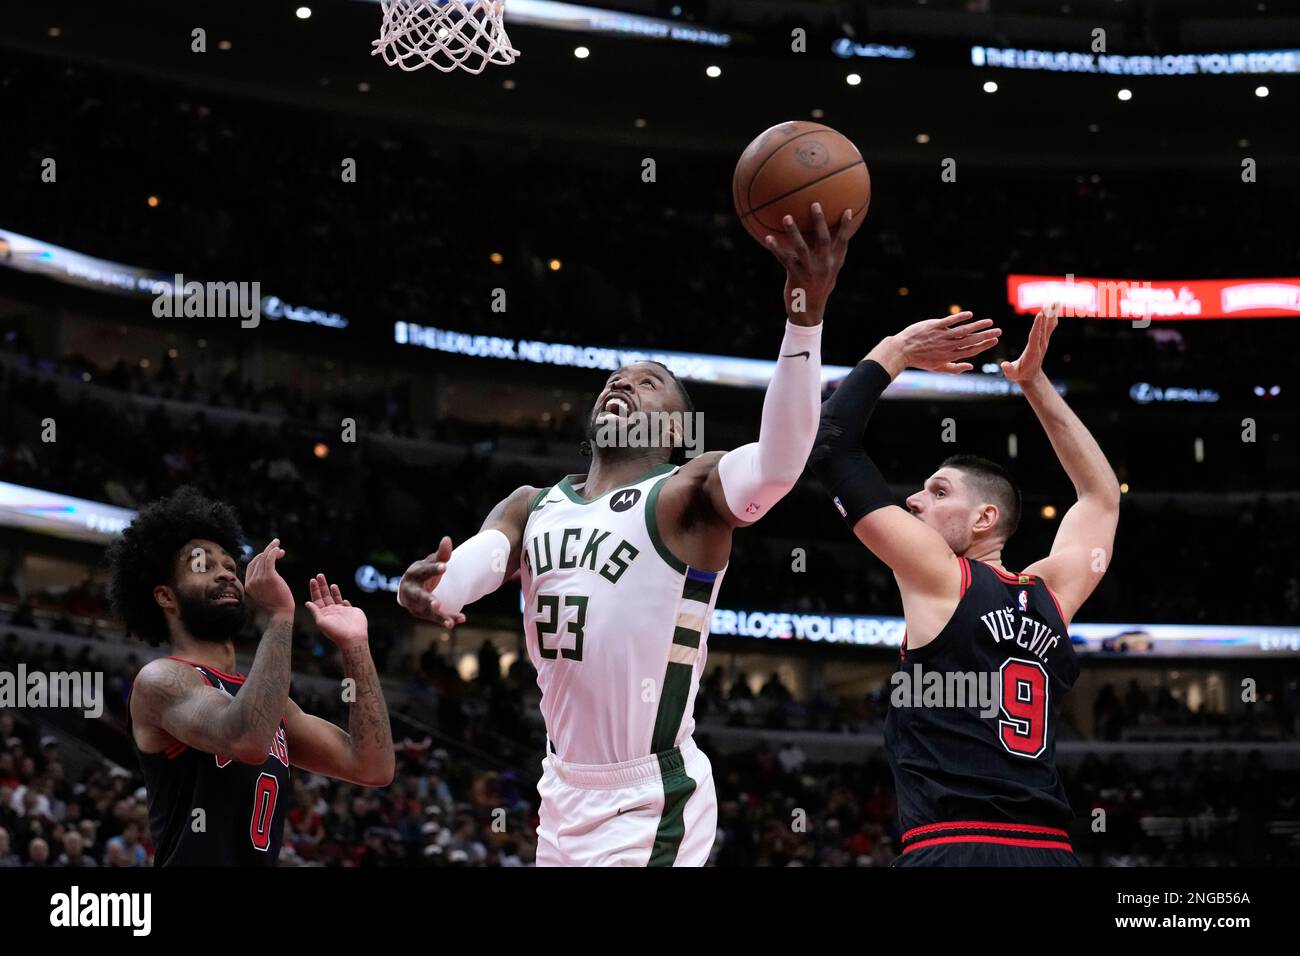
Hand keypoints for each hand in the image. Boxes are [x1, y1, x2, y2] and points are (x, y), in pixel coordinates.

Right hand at [244, 538, 295, 618]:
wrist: (280, 614)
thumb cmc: (276, 605)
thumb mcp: (264, 594)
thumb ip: (262, 583)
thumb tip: (268, 572)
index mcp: (247, 586)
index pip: (251, 566)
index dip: (261, 558)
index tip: (272, 555)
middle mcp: (251, 582)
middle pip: (256, 560)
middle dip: (266, 552)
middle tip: (278, 548)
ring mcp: (259, 580)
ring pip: (263, 559)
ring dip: (271, 549)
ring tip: (277, 542)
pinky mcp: (269, 578)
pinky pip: (269, 560)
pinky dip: (272, 552)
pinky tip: (277, 548)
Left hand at [304, 574, 367, 647]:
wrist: (352, 637)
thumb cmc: (336, 631)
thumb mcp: (321, 621)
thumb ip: (315, 611)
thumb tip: (307, 603)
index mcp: (323, 613)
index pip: (317, 599)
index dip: (314, 589)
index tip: (312, 580)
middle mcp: (331, 611)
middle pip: (325, 596)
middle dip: (322, 586)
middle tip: (320, 575)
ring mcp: (341, 611)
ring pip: (336, 598)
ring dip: (333, 591)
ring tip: (331, 584)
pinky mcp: (352, 611)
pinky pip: (346, 604)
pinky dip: (344, 601)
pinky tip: (343, 599)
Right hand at [397, 536, 465, 629]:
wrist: (408, 588)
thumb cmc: (422, 572)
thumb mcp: (430, 562)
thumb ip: (441, 554)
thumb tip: (447, 539)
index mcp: (414, 574)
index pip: (423, 571)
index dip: (433, 569)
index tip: (445, 567)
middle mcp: (411, 591)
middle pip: (419, 596)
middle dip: (428, 601)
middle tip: (437, 605)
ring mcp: (415, 605)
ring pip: (427, 612)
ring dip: (439, 617)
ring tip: (450, 623)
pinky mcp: (422, 614)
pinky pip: (435, 618)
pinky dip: (447, 619)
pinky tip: (460, 620)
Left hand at [763, 202, 856, 324]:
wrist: (809, 311)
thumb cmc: (817, 287)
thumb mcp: (828, 272)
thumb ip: (829, 256)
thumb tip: (827, 236)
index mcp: (834, 263)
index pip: (843, 242)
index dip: (846, 226)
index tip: (848, 210)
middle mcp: (824, 266)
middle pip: (823, 240)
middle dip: (819, 221)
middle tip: (814, 204)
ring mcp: (810, 271)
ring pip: (802, 248)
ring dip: (793, 232)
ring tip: (786, 217)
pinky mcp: (796, 276)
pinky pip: (785, 259)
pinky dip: (776, 248)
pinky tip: (768, 238)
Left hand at [870, 311, 1001, 376]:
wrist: (902, 350)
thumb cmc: (921, 360)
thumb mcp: (938, 368)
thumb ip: (955, 368)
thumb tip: (971, 366)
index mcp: (950, 356)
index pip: (971, 350)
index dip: (984, 346)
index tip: (995, 341)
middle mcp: (948, 346)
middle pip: (971, 340)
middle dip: (986, 336)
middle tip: (999, 331)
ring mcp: (941, 336)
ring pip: (963, 330)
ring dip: (978, 326)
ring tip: (990, 322)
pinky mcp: (934, 326)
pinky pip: (949, 321)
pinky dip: (960, 318)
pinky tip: (970, 315)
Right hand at [1000, 304, 1058, 383]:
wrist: (1031, 377)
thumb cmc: (1019, 374)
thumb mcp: (1012, 374)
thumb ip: (1008, 369)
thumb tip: (1004, 365)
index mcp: (1033, 351)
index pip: (1035, 335)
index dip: (1038, 325)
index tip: (1040, 314)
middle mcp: (1041, 344)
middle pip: (1044, 327)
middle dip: (1047, 315)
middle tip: (1050, 303)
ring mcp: (1044, 342)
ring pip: (1049, 325)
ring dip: (1052, 313)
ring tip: (1056, 302)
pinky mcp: (1044, 340)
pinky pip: (1050, 327)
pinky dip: (1052, 317)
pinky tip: (1054, 310)